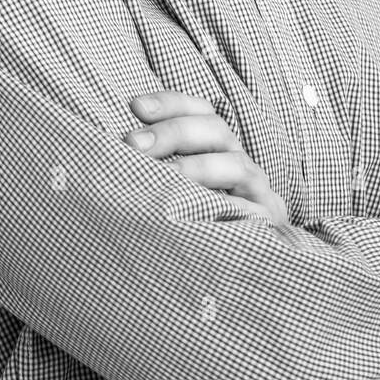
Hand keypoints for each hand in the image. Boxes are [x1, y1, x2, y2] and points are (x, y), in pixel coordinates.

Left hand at [125, 90, 288, 224]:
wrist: (241, 275)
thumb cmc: (193, 226)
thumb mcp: (174, 193)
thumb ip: (152, 170)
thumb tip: (112, 151)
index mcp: (217, 150)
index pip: (200, 112)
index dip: (170, 103)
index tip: (135, 106)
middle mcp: (238, 164)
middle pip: (216, 130)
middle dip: (173, 132)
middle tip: (132, 144)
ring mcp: (256, 192)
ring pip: (235, 165)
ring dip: (195, 167)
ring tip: (164, 178)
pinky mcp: (267, 223)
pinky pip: (251, 210)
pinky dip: (226, 208)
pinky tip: (195, 216)